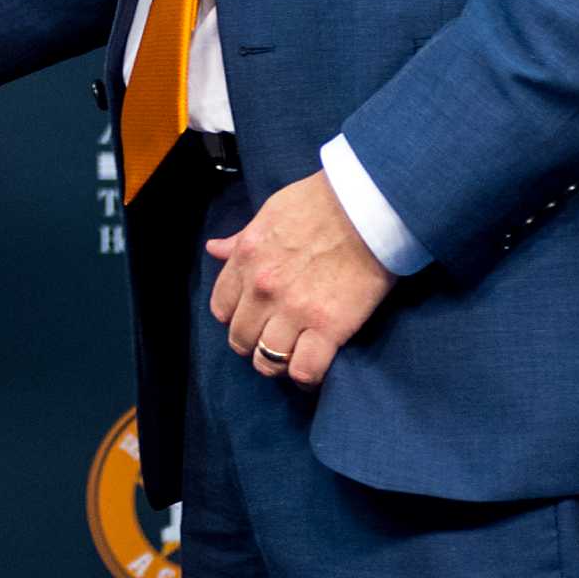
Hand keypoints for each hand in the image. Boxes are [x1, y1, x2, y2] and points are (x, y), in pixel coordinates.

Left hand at [205, 170, 394, 388]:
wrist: (365, 208)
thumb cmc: (318, 203)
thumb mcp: (269, 213)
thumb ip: (240, 240)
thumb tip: (213, 249)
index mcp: (246, 258)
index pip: (221, 308)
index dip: (236, 317)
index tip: (253, 317)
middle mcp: (262, 289)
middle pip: (241, 339)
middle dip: (254, 343)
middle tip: (274, 338)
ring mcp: (294, 311)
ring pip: (267, 362)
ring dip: (278, 363)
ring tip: (294, 354)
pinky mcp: (328, 328)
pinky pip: (304, 371)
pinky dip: (307, 376)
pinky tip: (314, 365)